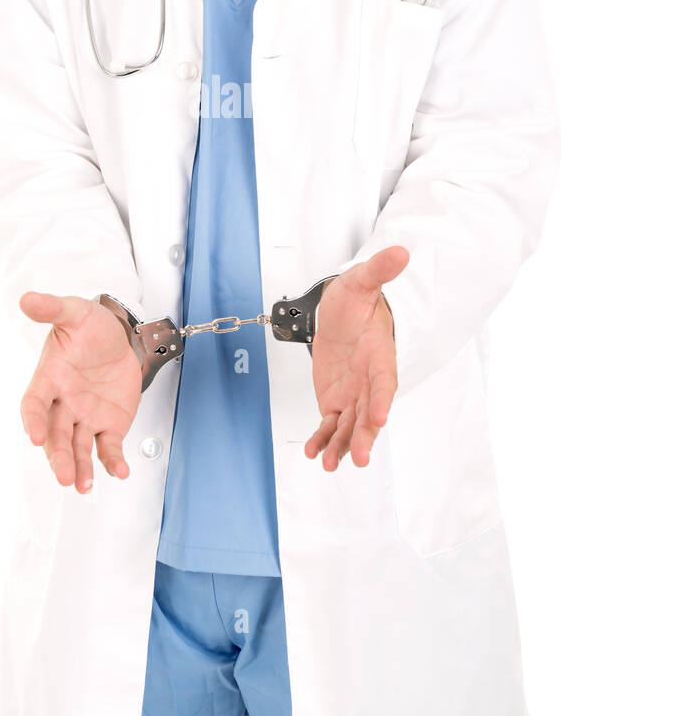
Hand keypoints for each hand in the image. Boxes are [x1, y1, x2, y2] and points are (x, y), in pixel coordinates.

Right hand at [18, 293, 142, 488]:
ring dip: (80, 468)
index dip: (31, 420)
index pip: (34, 403)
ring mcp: (86, 417)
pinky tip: (119, 472)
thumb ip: (52, 309)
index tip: (32, 436)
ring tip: (83, 486)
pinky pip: (108, 447)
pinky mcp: (109, 425)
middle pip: (56, 435)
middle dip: (58, 456)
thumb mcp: (75, 312)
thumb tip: (27, 299)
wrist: (122, 336)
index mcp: (50, 378)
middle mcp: (64, 403)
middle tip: (63, 476)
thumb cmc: (91, 327)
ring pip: (78, 448)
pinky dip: (112, 461)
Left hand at [305, 246, 408, 471]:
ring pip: (350, 424)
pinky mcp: (335, 400)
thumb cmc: (356, 298)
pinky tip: (315, 453)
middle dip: (364, 434)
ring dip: (343, 445)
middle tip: (360, 457)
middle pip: (369, 411)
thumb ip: (380, 270)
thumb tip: (400, 251)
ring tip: (330, 464)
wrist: (340, 311)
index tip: (380, 415)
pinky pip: (331, 424)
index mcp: (380, 354)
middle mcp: (369, 379)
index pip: (384, 379)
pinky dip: (324, 439)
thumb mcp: (362, 281)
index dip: (382, 397)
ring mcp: (353, 392)